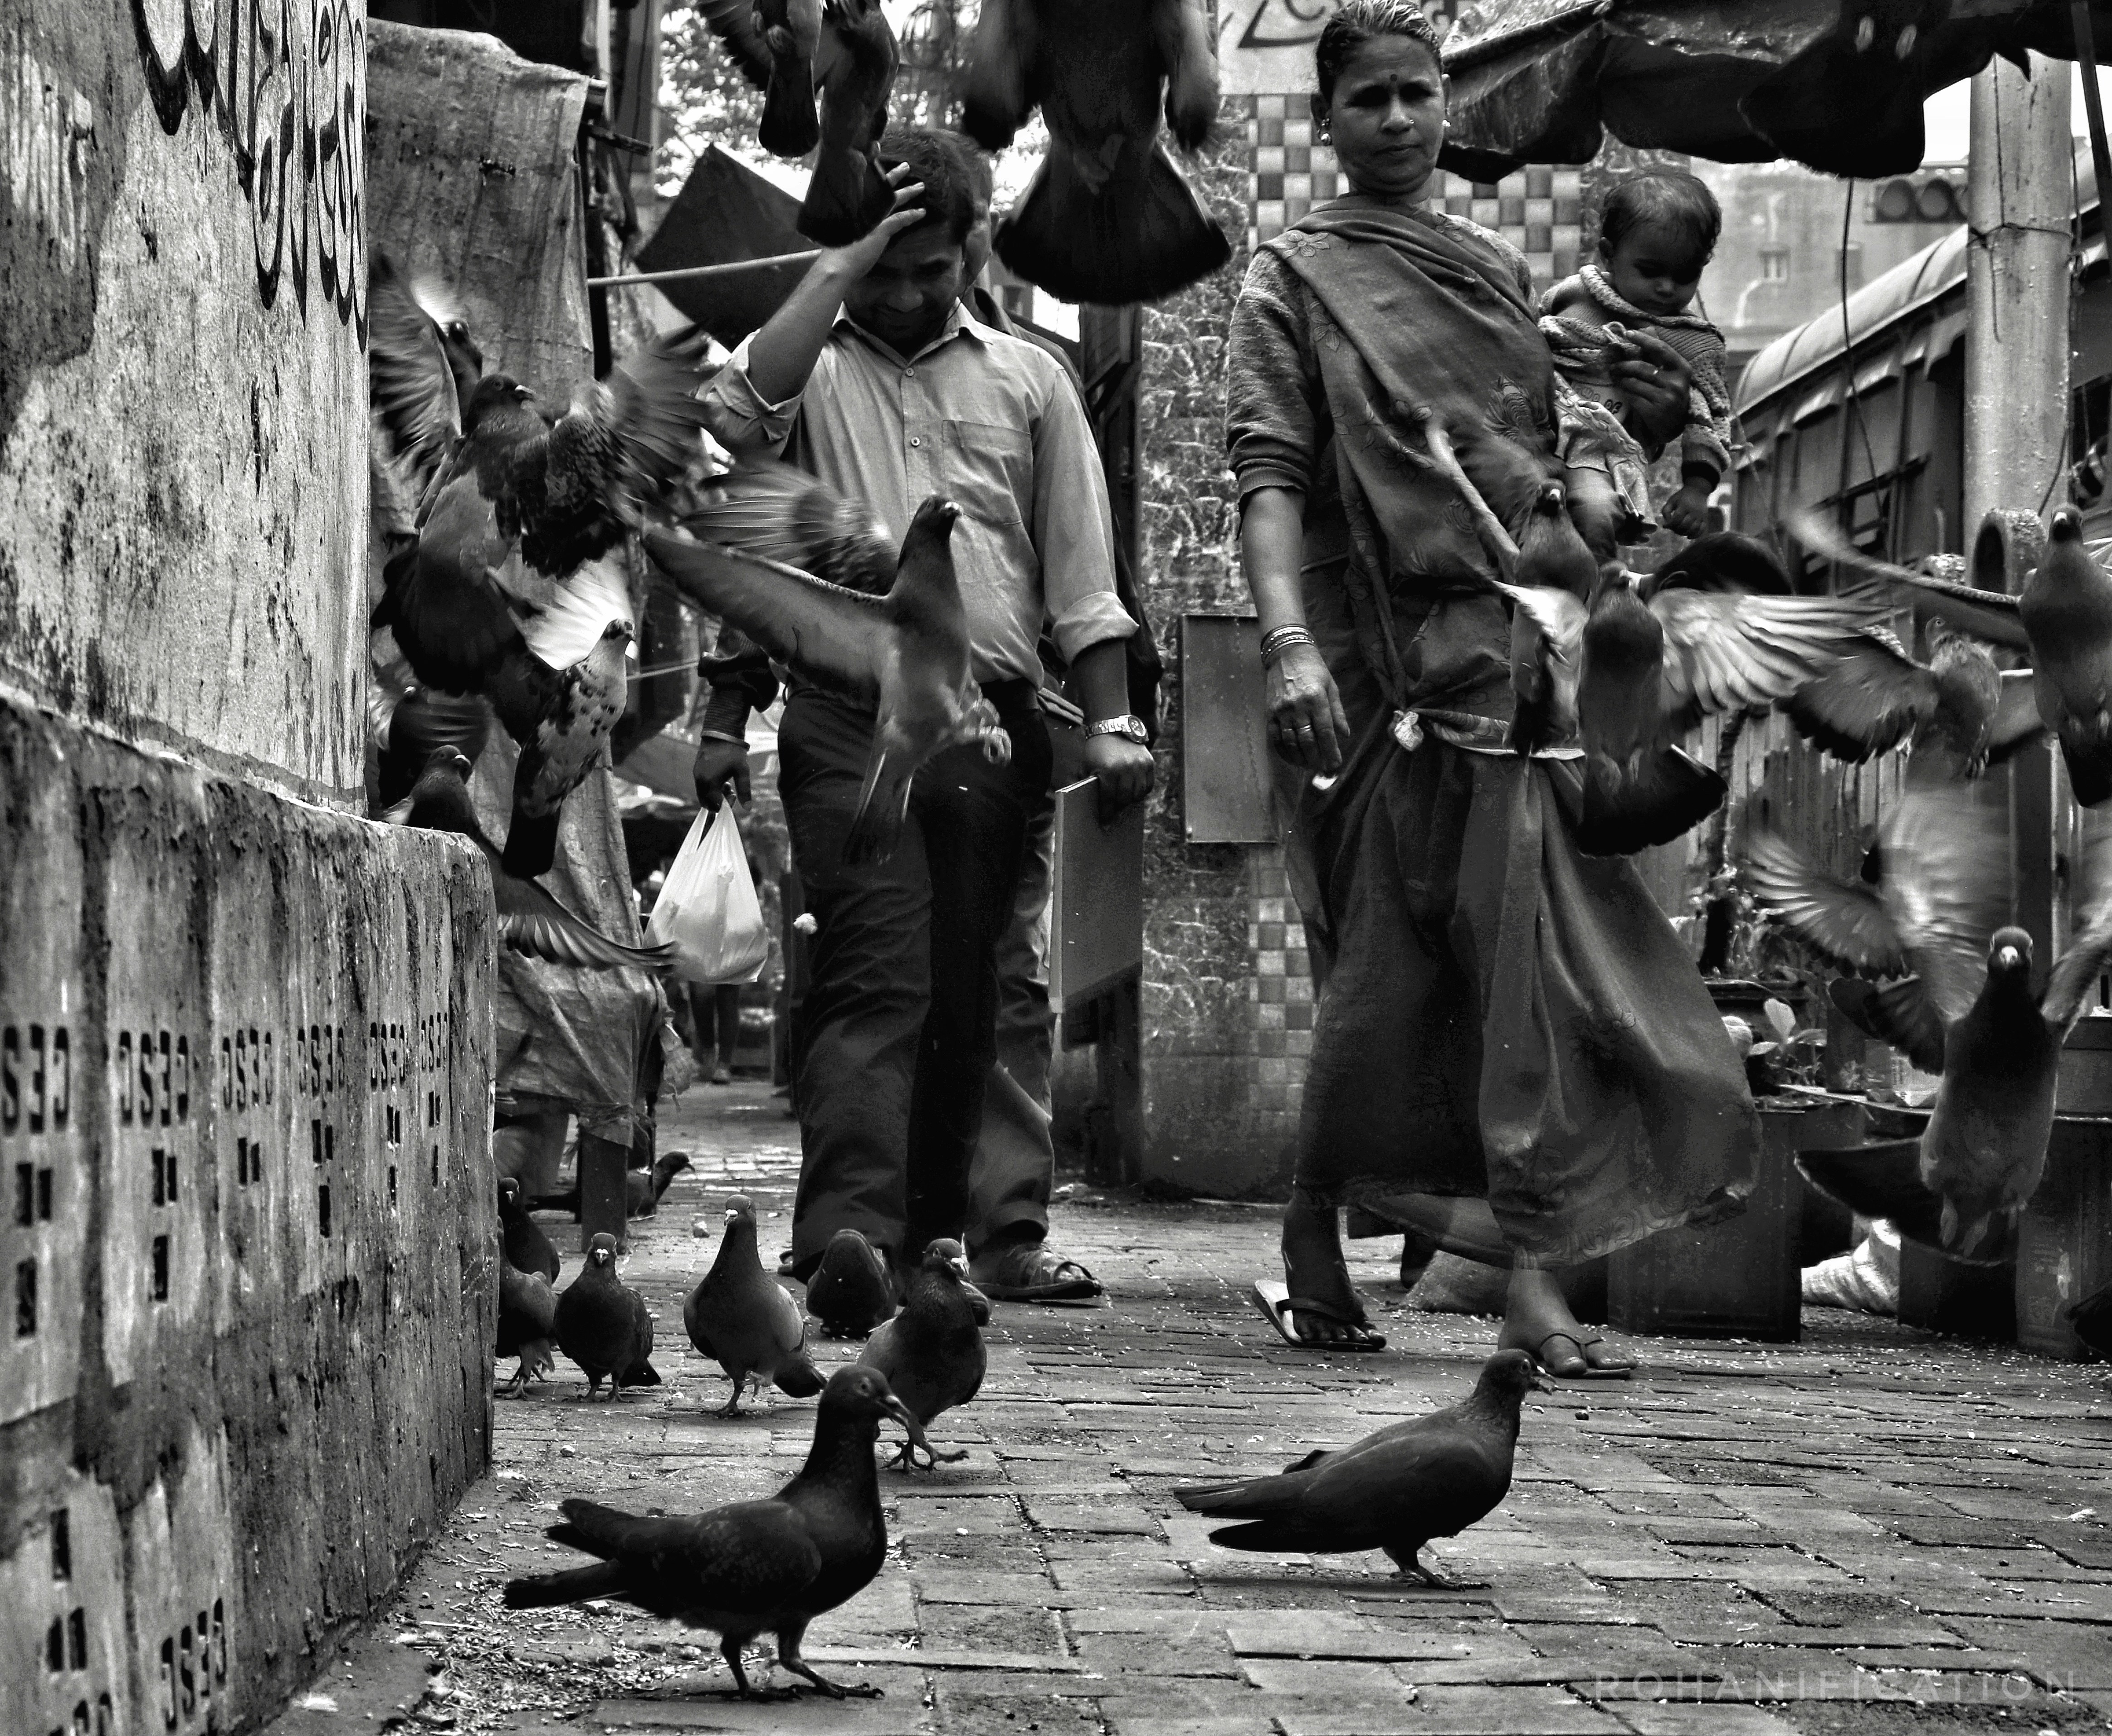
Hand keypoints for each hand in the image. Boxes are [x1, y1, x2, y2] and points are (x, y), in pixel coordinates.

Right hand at [692, 739, 750, 811]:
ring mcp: (696, 775)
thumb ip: (744, 791)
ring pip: (703, 794)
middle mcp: (699, 780)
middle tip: (731, 790)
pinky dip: (710, 787)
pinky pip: (701, 786)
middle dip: (719, 801)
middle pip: (706, 802)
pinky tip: (721, 777)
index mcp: (709, 782)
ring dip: (714, 794)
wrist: (720, 732)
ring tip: (727, 783)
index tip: (735, 794)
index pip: (715, 804)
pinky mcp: (696, 770)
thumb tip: (748, 809)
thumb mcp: (742, 771)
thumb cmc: (733, 751)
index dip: (726, 804)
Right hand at [815, 165, 926, 279]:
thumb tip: (842, 217)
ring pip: (894, 199)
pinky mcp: (881, 229)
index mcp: (851, 204)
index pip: (866, 186)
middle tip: (905, 166)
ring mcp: (873, 216)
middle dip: (894, 175)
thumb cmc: (833, 250)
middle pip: (881, 186)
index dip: (875, 176)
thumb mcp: (835, 227)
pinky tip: (921, 212)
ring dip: (908, 192)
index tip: (880, 165)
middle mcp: (862, 205)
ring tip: (920, 186)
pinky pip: (901, 219)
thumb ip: (841, 218)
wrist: (835, 265)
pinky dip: (912, 215)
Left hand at [1082, 733, 1154, 825]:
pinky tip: (1134, 791)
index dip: (1107, 814)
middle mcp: (1126, 769)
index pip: (1108, 800)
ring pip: (1138, 794)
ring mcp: (1139, 765)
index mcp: (1108, 771)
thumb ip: (1086, 783)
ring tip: (1124, 800)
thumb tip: (1084, 805)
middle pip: (1125, 799)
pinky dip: (1141, 790)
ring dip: (1130, 800)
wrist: (1112, 726)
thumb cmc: (1096, 749)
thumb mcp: (1087, 765)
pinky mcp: (1149, 762)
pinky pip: (1148, 785)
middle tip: (1115, 812)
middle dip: (1118, 808)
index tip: (1106, 825)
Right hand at [1267, 641, 1349, 773]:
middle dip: (1316, 758)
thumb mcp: (1331, 687)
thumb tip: (1344, 735)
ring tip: (1308, 765)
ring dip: (1300, 758)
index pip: (1325, 731)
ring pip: (1290, 742)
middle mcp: (1298, 706)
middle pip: (1307, 740)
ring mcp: (1281, 710)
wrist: (1286, 653)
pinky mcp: (1269, 712)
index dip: (1330, 751)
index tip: (1335, 764)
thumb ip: (1337, 712)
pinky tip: (1291, 758)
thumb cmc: (1314, 669)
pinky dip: (1284, 751)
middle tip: (1322, 768)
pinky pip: (1275, 737)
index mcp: (1316, 699)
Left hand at [1609, 328, 1692, 452]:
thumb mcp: (1671, 372)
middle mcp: (1676, 383)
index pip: (1661, 349)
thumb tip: (1646, 328)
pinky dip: (1623, 391)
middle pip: (1642, 367)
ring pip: (1634, 383)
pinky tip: (1620, 388)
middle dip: (1624, 365)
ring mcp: (1665, 399)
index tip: (1628, 333)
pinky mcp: (1654, 412)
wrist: (1675, 425)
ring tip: (1615, 376)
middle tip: (1613, 365)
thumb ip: (1659, 352)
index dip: (1643, 340)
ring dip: (1620, 379)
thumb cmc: (1670, 393)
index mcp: (1682, 369)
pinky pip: (1632, 397)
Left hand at [1661, 480, 1712, 536]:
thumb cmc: (1681, 497)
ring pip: (1693, 529)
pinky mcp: (1705, 518)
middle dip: (1676, 529)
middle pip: (1685, 525)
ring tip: (1679, 531)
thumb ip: (1666, 511)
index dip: (1670, 524)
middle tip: (1673, 528)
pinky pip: (1702, 530)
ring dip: (1684, 533)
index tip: (1665, 526)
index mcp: (1685, 505)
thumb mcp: (1672, 501)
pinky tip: (1688, 536)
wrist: (1698, 491)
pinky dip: (1695, 535)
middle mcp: (1694, 511)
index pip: (1677, 518)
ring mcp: (1701, 515)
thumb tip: (1666, 525)